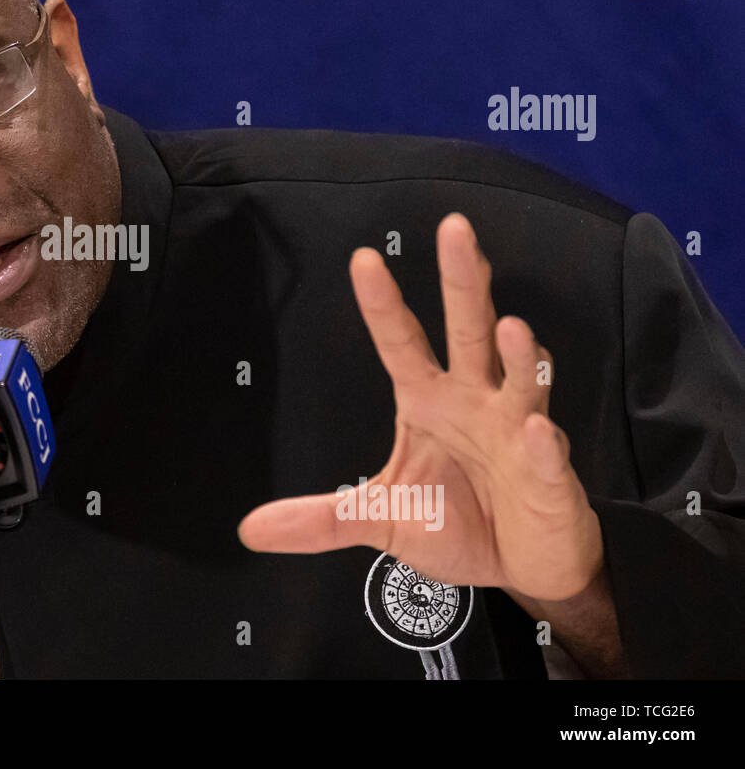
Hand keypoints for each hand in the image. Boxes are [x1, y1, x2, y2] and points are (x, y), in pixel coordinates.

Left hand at [237, 213, 603, 602]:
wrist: (519, 570)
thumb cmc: (457, 526)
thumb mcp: (379, 519)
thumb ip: (321, 519)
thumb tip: (250, 529)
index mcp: (429, 401)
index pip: (400, 342)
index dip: (383, 303)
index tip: (362, 258)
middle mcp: (476, 401)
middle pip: (469, 329)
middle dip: (464, 281)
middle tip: (453, 228)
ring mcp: (517, 433)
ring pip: (521, 380)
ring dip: (519, 356)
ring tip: (511, 327)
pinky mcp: (549, 476)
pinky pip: (547, 455)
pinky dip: (543, 445)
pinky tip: (536, 434)